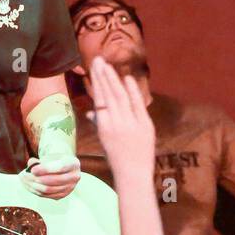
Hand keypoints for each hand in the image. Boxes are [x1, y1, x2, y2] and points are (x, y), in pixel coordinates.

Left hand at [19, 152, 80, 199]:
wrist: (63, 167)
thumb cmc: (55, 160)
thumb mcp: (50, 156)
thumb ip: (40, 160)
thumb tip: (30, 163)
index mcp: (73, 163)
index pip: (60, 168)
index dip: (45, 169)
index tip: (32, 169)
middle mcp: (74, 177)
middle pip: (53, 181)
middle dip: (35, 178)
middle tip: (23, 174)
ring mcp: (69, 188)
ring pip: (48, 190)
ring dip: (32, 185)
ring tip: (23, 179)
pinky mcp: (62, 195)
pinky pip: (46, 195)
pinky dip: (35, 190)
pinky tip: (28, 184)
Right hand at [88, 56, 154, 183]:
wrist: (133, 175)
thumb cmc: (117, 158)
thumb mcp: (105, 140)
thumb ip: (99, 123)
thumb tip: (90, 111)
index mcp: (104, 127)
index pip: (99, 100)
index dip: (97, 84)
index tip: (94, 69)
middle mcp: (115, 123)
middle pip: (107, 95)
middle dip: (103, 76)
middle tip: (98, 60)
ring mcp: (130, 124)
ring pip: (120, 97)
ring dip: (114, 80)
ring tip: (108, 66)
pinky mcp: (144, 126)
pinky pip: (137, 105)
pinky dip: (133, 91)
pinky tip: (127, 78)